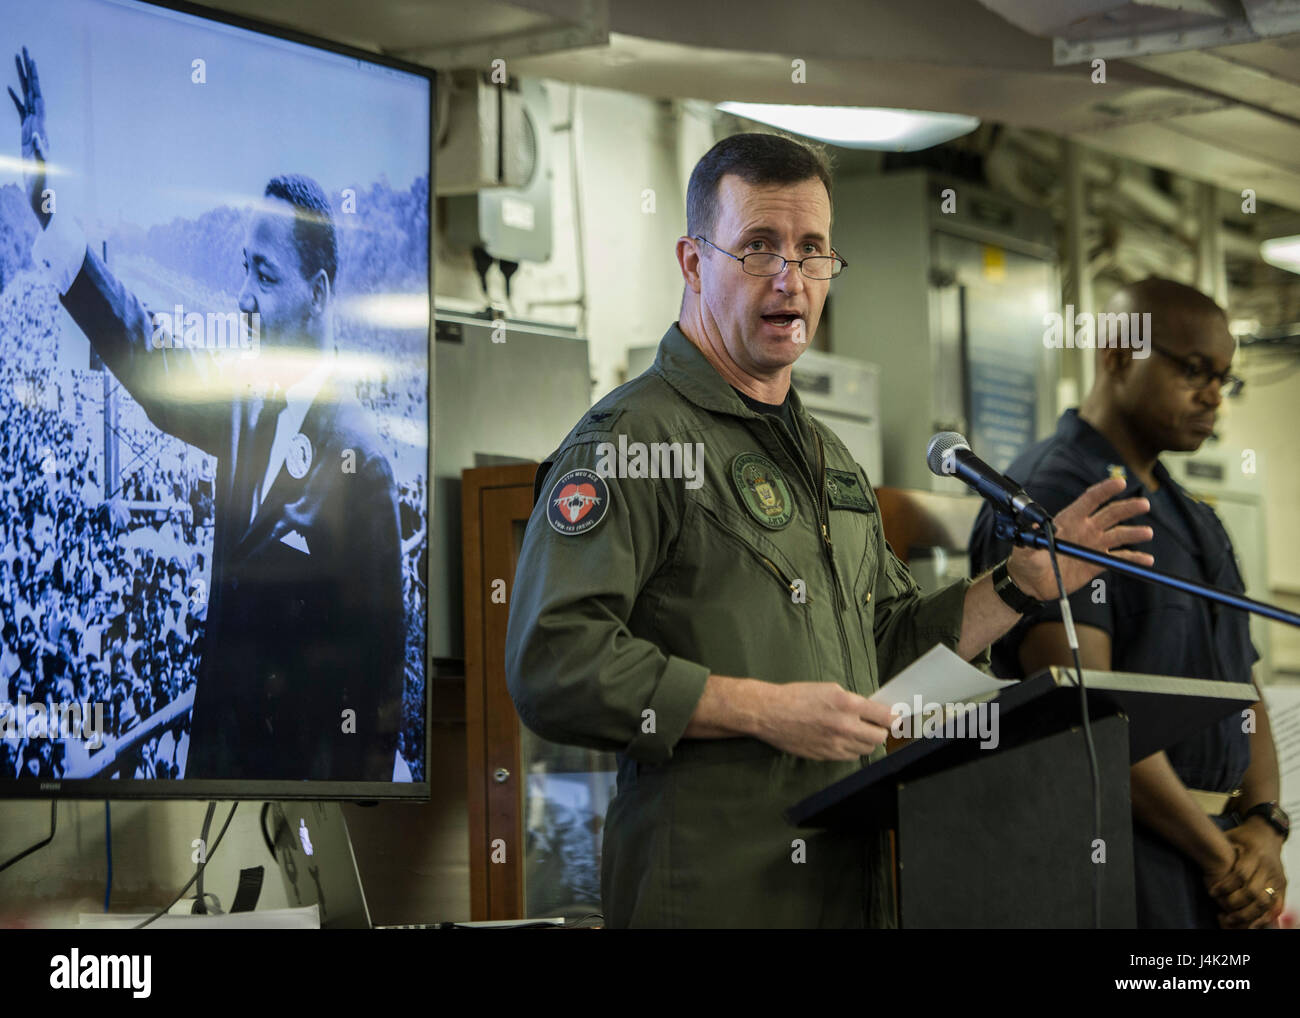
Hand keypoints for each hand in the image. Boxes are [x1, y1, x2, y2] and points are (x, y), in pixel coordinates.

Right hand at [7, 45, 48, 227]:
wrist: (42, 194)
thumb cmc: (40, 183)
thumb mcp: (39, 167)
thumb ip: (38, 153)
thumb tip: (36, 139)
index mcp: (39, 126)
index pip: (35, 96)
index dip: (33, 79)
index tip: (30, 60)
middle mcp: (38, 123)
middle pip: (33, 91)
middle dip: (29, 71)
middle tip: (25, 49)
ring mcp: (33, 127)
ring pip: (26, 97)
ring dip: (22, 79)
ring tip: (19, 59)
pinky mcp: (28, 133)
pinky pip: (20, 109)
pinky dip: (15, 97)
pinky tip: (11, 86)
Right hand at [752, 682, 893, 760]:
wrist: (770, 713)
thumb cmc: (797, 696)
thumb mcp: (829, 689)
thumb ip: (852, 701)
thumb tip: (871, 710)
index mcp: (847, 704)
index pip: (885, 717)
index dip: (895, 718)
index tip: (896, 719)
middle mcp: (845, 726)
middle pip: (880, 737)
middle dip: (879, 730)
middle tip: (874, 724)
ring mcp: (836, 744)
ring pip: (866, 749)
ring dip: (865, 740)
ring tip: (855, 731)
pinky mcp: (826, 755)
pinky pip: (850, 756)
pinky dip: (851, 749)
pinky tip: (841, 739)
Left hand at [1006, 476, 1153, 601]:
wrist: (1031, 583)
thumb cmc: (1025, 561)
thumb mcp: (1025, 548)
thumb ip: (1031, 537)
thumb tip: (1032, 525)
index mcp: (1069, 520)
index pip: (1089, 500)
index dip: (1104, 490)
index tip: (1120, 482)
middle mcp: (1084, 529)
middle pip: (1110, 514)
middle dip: (1127, 508)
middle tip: (1143, 504)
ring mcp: (1092, 545)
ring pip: (1118, 534)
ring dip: (1133, 533)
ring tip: (1146, 533)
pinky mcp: (1096, 563)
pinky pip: (1118, 558)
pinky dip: (1133, 559)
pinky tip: (1146, 560)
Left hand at [1209, 821, 1286, 928]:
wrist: (1267, 833)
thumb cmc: (1243, 836)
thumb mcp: (1231, 837)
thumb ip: (1219, 848)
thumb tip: (1195, 850)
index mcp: (1254, 854)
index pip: (1240, 874)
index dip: (1225, 886)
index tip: (1212, 892)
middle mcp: (1268, 867)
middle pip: (1253, 891)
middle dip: (1235, 903)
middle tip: (1222, 910)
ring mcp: (1277, 877)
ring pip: (1265, 902)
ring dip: (1249, 914)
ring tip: (1233, 919)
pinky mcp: (1282, 884)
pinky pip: (1276, 905)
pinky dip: (1264, 915)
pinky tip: (1250, 921)